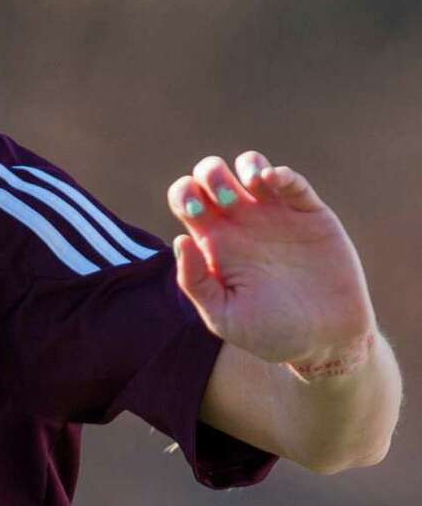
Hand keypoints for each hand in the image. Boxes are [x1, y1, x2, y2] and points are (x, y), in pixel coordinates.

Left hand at [167, 152, 376, 369]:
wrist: (326, 340)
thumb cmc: (270, 333)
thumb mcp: (224, 317)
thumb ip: (196, 283)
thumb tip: (180, 241)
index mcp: (215, 244)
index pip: (187, 200)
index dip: (184, 194)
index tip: (195, 213)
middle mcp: (242, 224)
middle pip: (213, 175)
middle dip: (211, 175)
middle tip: (225, 203)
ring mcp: (276, 216)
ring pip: (252, 166)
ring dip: (246, 166)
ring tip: (251, 188)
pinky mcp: (310, 214)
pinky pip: (293, 181)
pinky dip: (281, 173)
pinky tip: (272, 183)